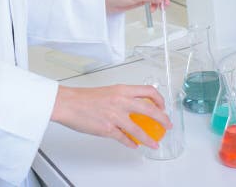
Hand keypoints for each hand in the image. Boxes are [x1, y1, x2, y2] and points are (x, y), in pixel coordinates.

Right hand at [50, 85, 171, 148]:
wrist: (67, 103)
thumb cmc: (83, 98)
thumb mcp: (107, 91)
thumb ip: (121, 98)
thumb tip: (133, 106)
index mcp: (121, 90)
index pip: (148, 91)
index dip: (160, 99)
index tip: (162, 106)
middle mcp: (121, 101)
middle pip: (151, 110)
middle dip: (163, 120)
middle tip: (167, 125)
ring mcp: (115, 116)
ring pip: (140, 130)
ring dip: (150, 139)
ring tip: (154, 143)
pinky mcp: (108, 129)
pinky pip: (125, 139)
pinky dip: (132, 143)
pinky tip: (134, 145)